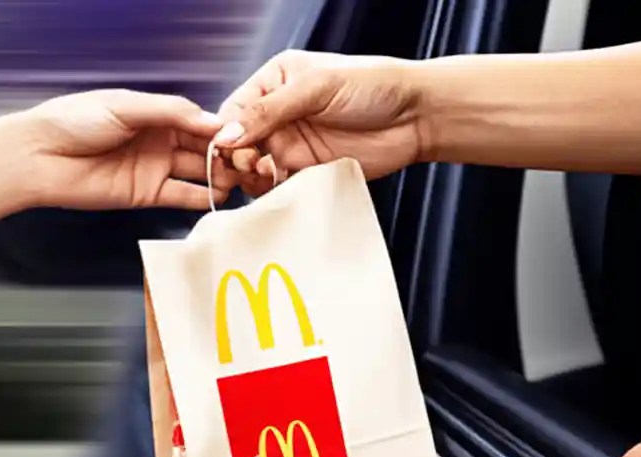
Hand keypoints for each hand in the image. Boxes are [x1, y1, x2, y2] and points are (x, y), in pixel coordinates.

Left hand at [17, 89, 240, 210]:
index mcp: (154, 113)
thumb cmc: (75, 121)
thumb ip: (171, 113)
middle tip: (250, 163)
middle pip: (201, 148)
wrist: (40, 157)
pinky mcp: (144, 194)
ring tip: (241, 181)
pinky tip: (220, 198)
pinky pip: (179, 196)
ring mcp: (152, 168)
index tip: (244, 136)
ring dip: (219, 176)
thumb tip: (213, 122)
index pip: (197, 120)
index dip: (220, 129)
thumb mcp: (127, 106)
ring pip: (195, 172)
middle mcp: (157, 140)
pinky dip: (199, 198)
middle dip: (226, 155)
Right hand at [215, 51, 424, 193]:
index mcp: (274, 82)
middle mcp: (277, 114)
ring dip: (251, 177)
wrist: (415, 117)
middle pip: (238, 143)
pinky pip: (275, 185)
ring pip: (252, 167)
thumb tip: (228, 133)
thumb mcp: (317, 87)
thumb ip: (270, 110)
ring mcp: (290, 143)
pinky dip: (270, 191)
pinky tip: (277, 187)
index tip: (226, 150)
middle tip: (249, 165)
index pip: (234, 110)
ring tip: (265, 175)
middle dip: (236, 158)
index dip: (225, 132)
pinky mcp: (304, 170)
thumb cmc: (374, 86)